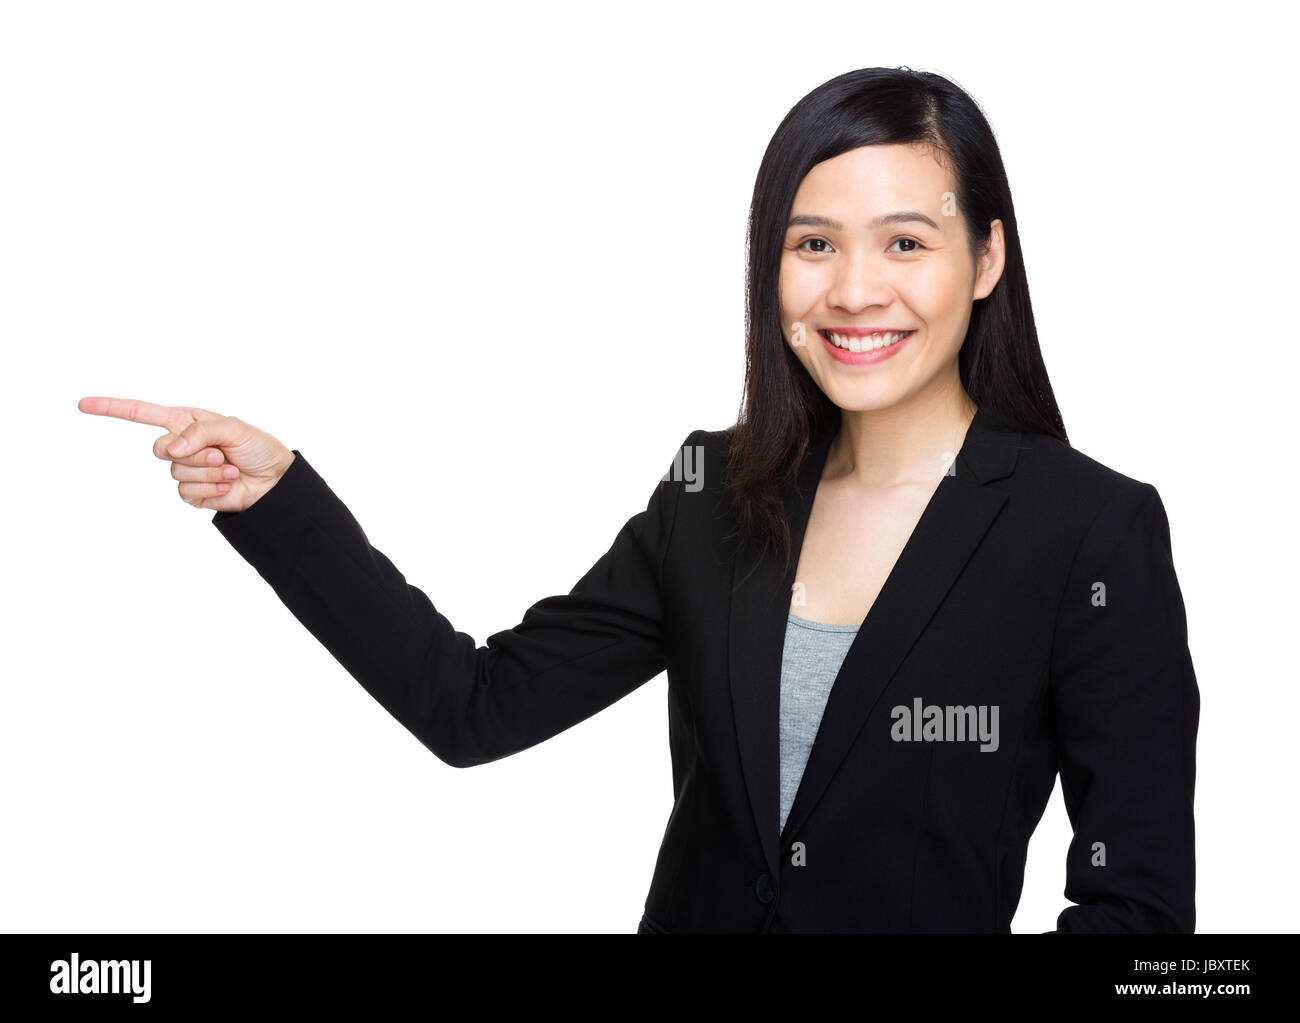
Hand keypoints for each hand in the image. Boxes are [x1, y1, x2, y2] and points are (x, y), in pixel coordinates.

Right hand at [77, 396, 294, 512]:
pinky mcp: (194, 493)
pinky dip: (211, 490)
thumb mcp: (232, 428)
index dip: (112, 408)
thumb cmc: (258, 447)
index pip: (142, 413)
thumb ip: (198, 432)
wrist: (275, 482)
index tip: (83, 404)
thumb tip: (171, 450)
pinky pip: (188, 493)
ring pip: (177, 474)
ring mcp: (187, 470)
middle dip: (193, 453)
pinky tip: (228, 485)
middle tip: (221, 454)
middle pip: (159, 450)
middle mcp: (182, 445)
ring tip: (230, 469)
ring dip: (208, 473)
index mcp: (186, 422)